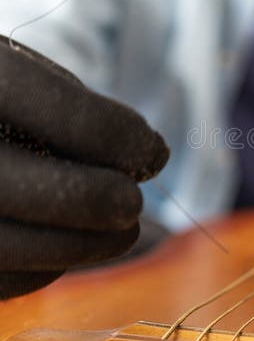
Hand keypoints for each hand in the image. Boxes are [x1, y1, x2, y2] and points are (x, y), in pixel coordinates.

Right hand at [0, 36, 168, 298]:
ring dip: (82, 244)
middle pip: (24, 187)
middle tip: (133, 201)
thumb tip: (147, 157)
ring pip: (10, 244)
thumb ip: (73, 106)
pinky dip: (45, 267)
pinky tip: (67, 245)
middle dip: (96, 198)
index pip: (55, 109)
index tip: (153, 151)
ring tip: (122, 226)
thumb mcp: (17, 73)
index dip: (114, 135)